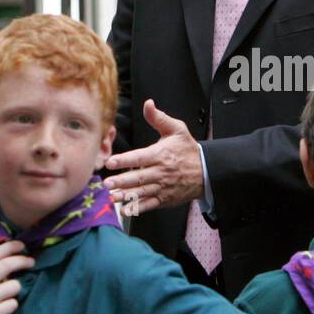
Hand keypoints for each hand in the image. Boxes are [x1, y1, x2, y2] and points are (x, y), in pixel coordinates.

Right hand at [0, 240, 33, 313]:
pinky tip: (1, 311)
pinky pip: (14, 303)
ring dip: (15, 291)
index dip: (12, 246)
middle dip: (23, 261)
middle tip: (31, 262)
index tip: (23, 246)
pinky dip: (11, 307)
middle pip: (8, 264)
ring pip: (15, 286)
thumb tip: (11, 257)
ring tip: (4, 299)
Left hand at [102, 99, 203, 216]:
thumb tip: (148, 104)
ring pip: (142, 192)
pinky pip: (149, 205)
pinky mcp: (165, 198)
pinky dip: (137, 208)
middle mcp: (160, 172)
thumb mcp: (177, 129)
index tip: (111, 162)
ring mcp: (162, 187)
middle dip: (121, 181)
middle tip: (107, 183)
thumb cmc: (188, 150)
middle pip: (138, 177)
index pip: (140, 157)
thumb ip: (159, 118)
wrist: (206, 171)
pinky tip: (124, 209)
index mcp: (161, 154)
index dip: (125, 160)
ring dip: (126, 196)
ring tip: (112, 197)